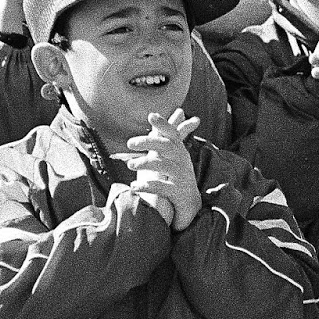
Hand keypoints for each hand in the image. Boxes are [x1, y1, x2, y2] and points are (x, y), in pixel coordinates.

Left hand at [119, 109, 202, 230]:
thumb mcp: (171, 157)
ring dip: (146, 163)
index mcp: (179, 152)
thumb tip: (177, 112)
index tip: (151, 115)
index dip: (163, 124)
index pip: (172, 134)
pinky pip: (163, 188)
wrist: (188, 206)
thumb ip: (167, 137)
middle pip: (167, 147)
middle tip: (129, 143)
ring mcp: (182, 178)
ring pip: (165, 166)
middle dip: (149, 142)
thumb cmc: (174, 178)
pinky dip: (148, 186)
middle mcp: (183, 162)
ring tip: (129, 164)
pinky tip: (133, 186)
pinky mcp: (179, 194)